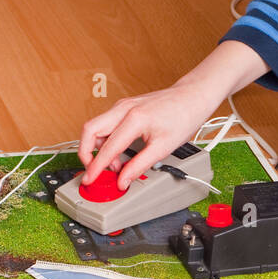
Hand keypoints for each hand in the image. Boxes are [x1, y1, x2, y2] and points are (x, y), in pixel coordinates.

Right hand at [78, 80, 216, 189]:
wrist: (191, 98)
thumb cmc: (182, 117)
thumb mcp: (163, 148)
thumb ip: (139, 165)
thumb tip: (124, 180)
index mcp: (134, 118)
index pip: (106, 147)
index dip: (96, 167)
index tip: (89, 180)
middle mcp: (123, 109)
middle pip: (89, 130)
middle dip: (86, 153)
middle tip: (95, 171)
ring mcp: (122, 106)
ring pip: (95, 127)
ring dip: (98, 148)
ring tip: (116, 164)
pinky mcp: (124, 108)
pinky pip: (105, 125)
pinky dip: (106, 141)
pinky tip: (119, 153)